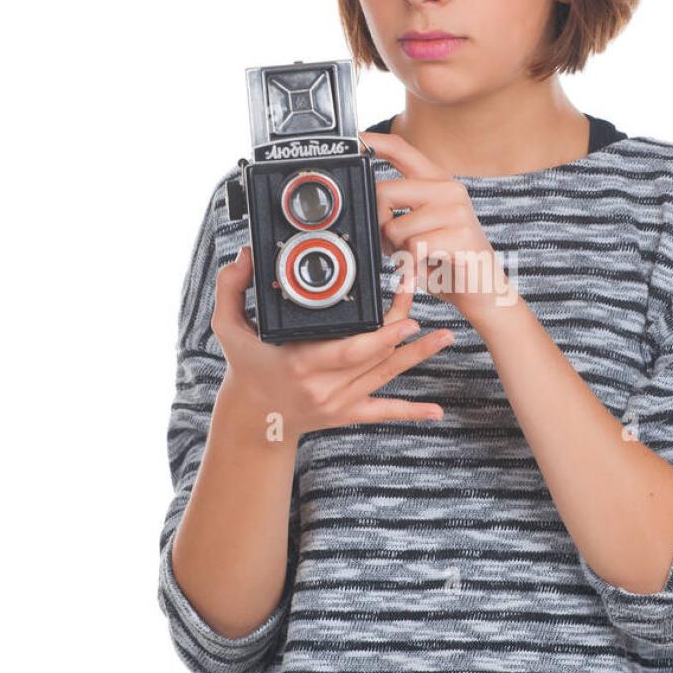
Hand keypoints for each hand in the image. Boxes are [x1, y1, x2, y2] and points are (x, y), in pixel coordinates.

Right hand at [210, 244, 452, 436]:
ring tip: (445, 338)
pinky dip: (411, 411)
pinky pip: (382, 413)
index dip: (379, 335)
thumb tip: (245, 254)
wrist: (252, 419)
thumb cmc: (245, 367)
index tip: (404, 317)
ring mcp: (337, 403)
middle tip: (428, 316)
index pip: (347, 350)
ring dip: (416, 358)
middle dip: (403, 336)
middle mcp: (322, 386)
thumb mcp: (227, 328)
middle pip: (373, 359)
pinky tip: (436, 409)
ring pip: (384, 378)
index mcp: (299, 362)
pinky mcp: (346, 415)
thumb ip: (231, 288)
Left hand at [361, 128, 515, 328]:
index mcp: (438, 182)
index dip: (375, 142)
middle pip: (386, 192)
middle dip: (379, 225)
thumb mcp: (419, 227)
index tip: (355, 139)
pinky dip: (411, 264)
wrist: (484, 290)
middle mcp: (449, 189)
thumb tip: (367, 204)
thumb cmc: (447, 260)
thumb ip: (396, 210)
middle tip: (394, 245)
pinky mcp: (461, 235)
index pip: (402, 149)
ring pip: (396, 227)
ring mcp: (457, 210)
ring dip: (398, 251)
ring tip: (416, 258)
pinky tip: (425, 268)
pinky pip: (414, 247)